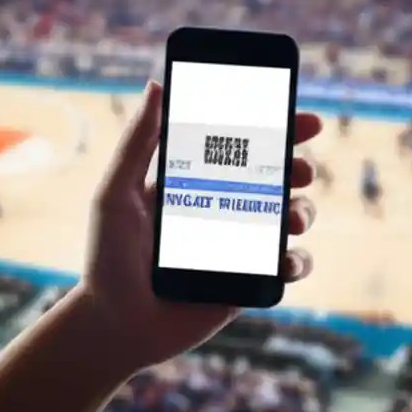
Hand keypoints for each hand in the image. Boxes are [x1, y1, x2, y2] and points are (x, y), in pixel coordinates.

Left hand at [74, 80, 321, 371]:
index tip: (302, 119)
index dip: (278, 128)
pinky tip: (284, 260)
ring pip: (293, 217)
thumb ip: (137, 143)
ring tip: (291, 218)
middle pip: (278, 176)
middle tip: (299, 170)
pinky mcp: (250, 283)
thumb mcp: (116, 194)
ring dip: (304, 210)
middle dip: (299, 167)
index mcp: (196, 181)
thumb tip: (156, 84)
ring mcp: (241, 246)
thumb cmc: (107, 259)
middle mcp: (224, 209)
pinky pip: (289, 266)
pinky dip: (297, 260)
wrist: (115, 326)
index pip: (244, 145)